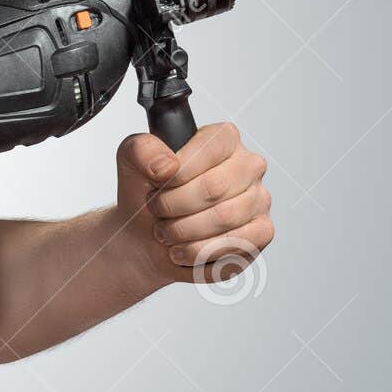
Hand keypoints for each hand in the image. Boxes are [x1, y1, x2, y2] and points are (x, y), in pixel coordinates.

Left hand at [115, 123, 272, 288]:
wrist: (145, 237)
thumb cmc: (147, 195)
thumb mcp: (130, 162)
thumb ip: (141, 149)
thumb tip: (167, 165)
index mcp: (223, 139)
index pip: (210, 148)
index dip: (177, 173)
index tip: (157, 185)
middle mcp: (248, 166)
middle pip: (214, 187)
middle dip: (173, 205)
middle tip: (157, 211)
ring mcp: (259, 199)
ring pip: (224, 218)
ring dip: (183, 231)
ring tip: (166, 232)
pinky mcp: (261, 232)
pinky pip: (236, 245)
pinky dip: (199, 252)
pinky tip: (182, 250)